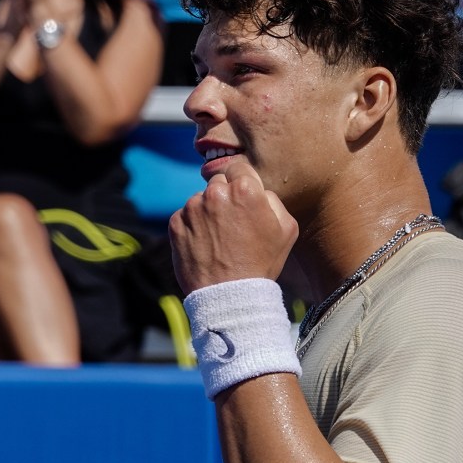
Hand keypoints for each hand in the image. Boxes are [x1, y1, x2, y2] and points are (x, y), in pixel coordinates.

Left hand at [169, 160, 299, 293]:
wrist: (230, 296)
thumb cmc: (261, 263)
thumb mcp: (287, 229)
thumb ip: (273, 200)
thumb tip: (259, 191)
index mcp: (245, 189)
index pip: (240, 167)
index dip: (244, 182)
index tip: (244, 199)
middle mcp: (216, 192)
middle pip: (219, 182)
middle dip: (225, 196)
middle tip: (233, 223)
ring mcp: (192, 208)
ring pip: (201, 199)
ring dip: (208, 212)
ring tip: (219, 239)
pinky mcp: (175, 224)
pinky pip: (185, 216)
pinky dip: (193, 227)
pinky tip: (205, 245)